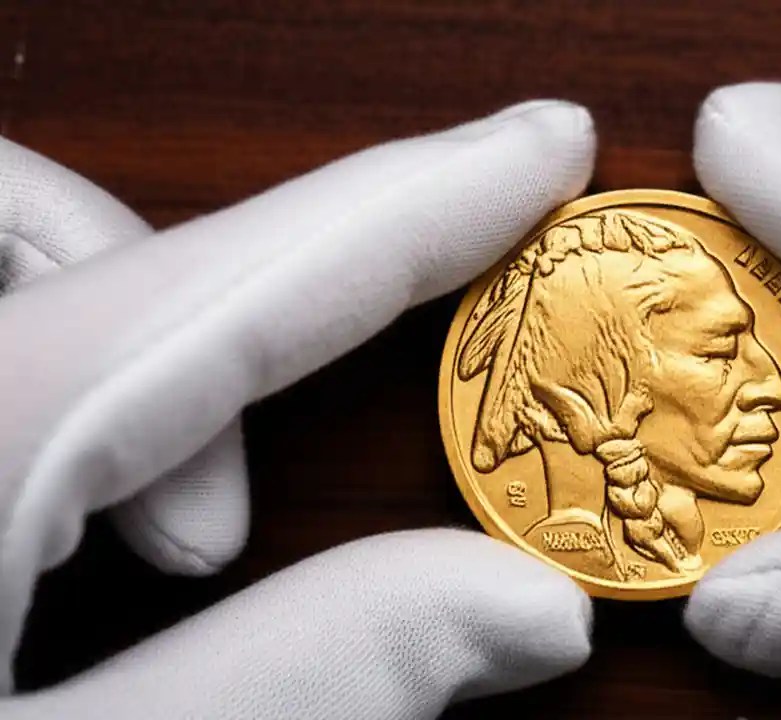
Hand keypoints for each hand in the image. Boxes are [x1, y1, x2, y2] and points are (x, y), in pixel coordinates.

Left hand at [0, 100, 595, 716]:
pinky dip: (59, 397)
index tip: (536, 147)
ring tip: (181, 549)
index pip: (235, 272)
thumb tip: (530, 606)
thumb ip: (309, 676)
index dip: (414, 205)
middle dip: (236, 314)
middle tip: (274, 503)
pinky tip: (73, 539)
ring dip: (131, 370)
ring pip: (27, 277)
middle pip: (90, 232)